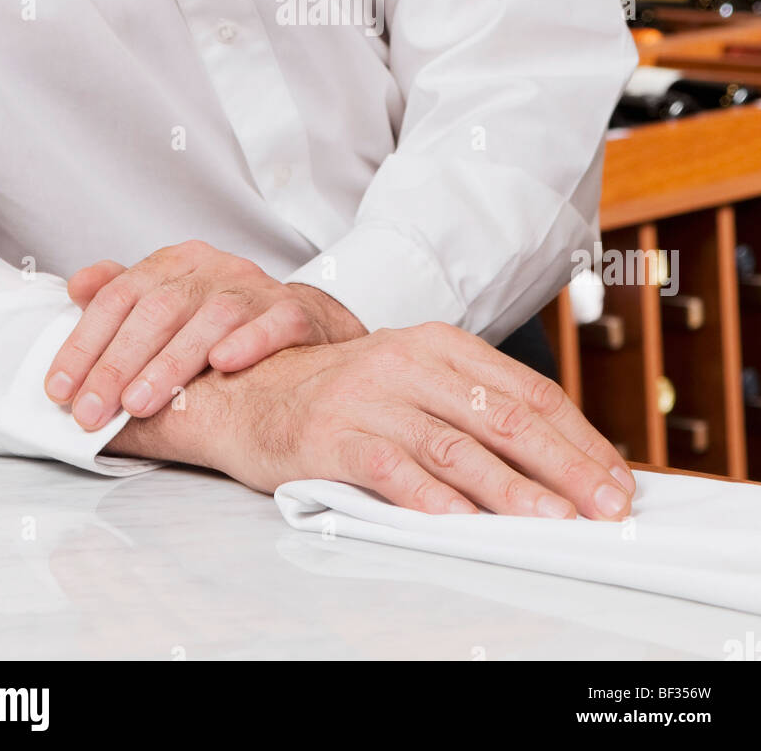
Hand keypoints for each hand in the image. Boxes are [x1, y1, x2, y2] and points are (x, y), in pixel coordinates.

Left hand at [44, 240, 365, 430]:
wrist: (298, 323)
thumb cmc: (218, 322)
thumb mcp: (166, 301)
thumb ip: (119, 296)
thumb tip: (75, 286)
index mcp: (175, 263)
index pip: (120, 296)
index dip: (85, 341)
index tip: (60, 388)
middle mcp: (213, 269)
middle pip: (159, 308)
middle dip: (118, 363)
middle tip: (92, 411)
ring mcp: (256, 289)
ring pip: (212, 316)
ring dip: (172, 361)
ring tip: (140, 404)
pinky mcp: (294, 313)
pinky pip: (275, 321)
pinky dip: (249, 340)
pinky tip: (223, 364)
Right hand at [110, 323, 635, 521]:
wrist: (249, 389)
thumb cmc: (345, 395)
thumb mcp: (415, 381)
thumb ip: (475, 406)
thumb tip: (560, 460)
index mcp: (440, 344)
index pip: (528, 390)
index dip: (579, 438)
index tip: (617, 479)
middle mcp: (410, 362)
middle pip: (505, 415)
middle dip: (565, 467)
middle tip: (605, 507)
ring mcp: (371, 397)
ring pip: (456, 445)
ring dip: (511, 489)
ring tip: (553, 521)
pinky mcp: (333, 434)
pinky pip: (393, 469)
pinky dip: (432, 498)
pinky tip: (464, 523)